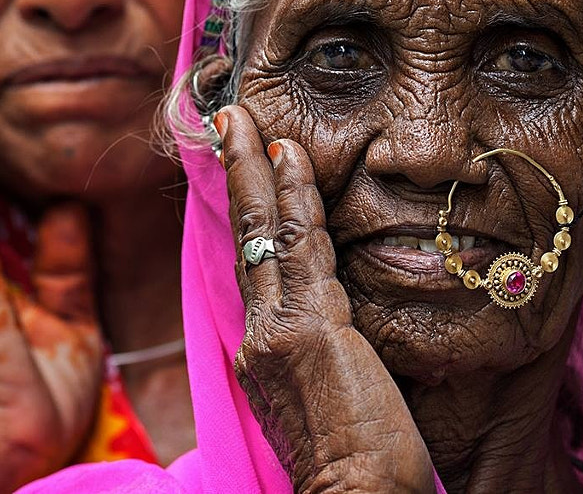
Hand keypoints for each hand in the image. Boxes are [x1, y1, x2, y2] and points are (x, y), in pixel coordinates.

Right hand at [216, 106, 433, 493]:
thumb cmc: (354, 464)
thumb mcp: (325, 400)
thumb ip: (318, 352)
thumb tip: (330, 323)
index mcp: (263, 353)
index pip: (253, 269)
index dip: (249, 217)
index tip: (249, 171)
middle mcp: (259, 335)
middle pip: (244, 239)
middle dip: (234, 175)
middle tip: (227, 122)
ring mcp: (277, 327)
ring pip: (262, 233)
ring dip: (255, 169)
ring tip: (247, 122)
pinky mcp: (307, 325)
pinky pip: (298, 244)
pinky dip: (292, 194)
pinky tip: (289, 156)